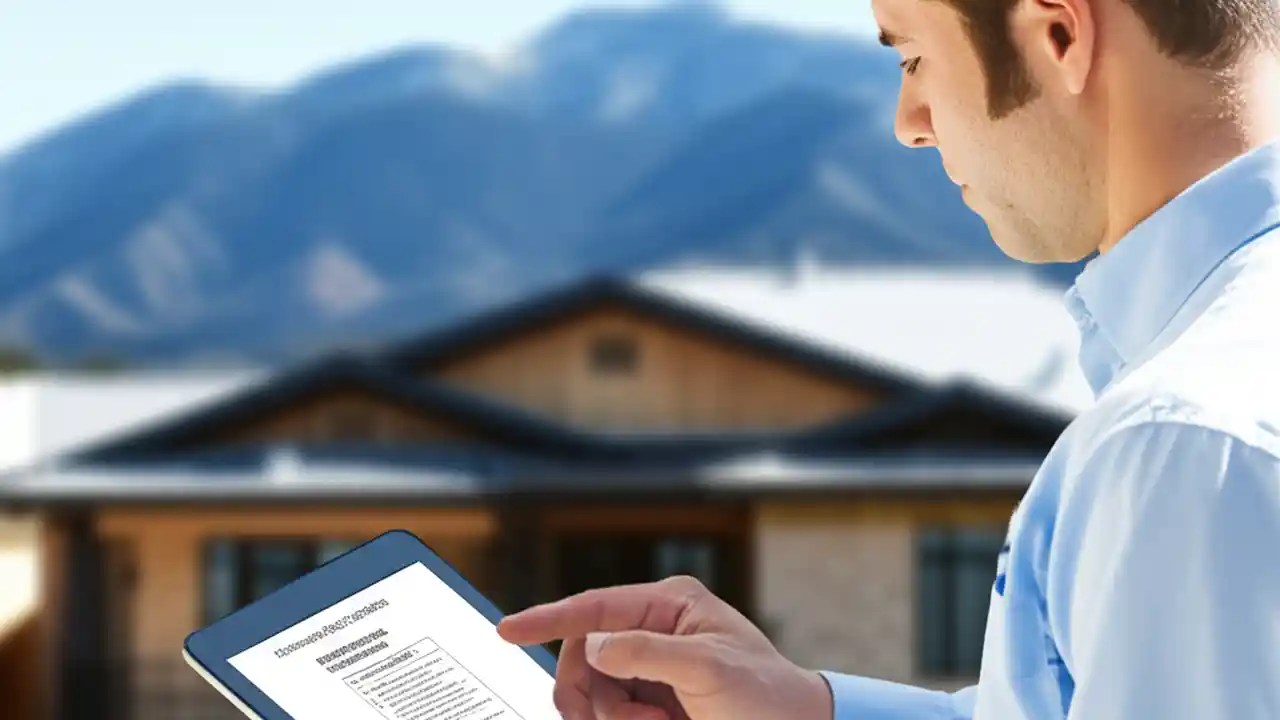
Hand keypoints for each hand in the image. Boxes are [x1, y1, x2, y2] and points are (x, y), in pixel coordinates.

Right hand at [497, 575, 832, 719]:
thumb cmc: (766, 696)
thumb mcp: (708, 670)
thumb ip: (647, 651)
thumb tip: (594, 644)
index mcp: (670, 604)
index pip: (594, 607)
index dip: (546, 618)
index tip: (506, 630)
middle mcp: (655, 628)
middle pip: (584, 655)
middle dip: (593, 694)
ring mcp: (652, 664)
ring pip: (594, 690)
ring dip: (613, 717)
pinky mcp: (653, 697)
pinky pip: (611, 712)